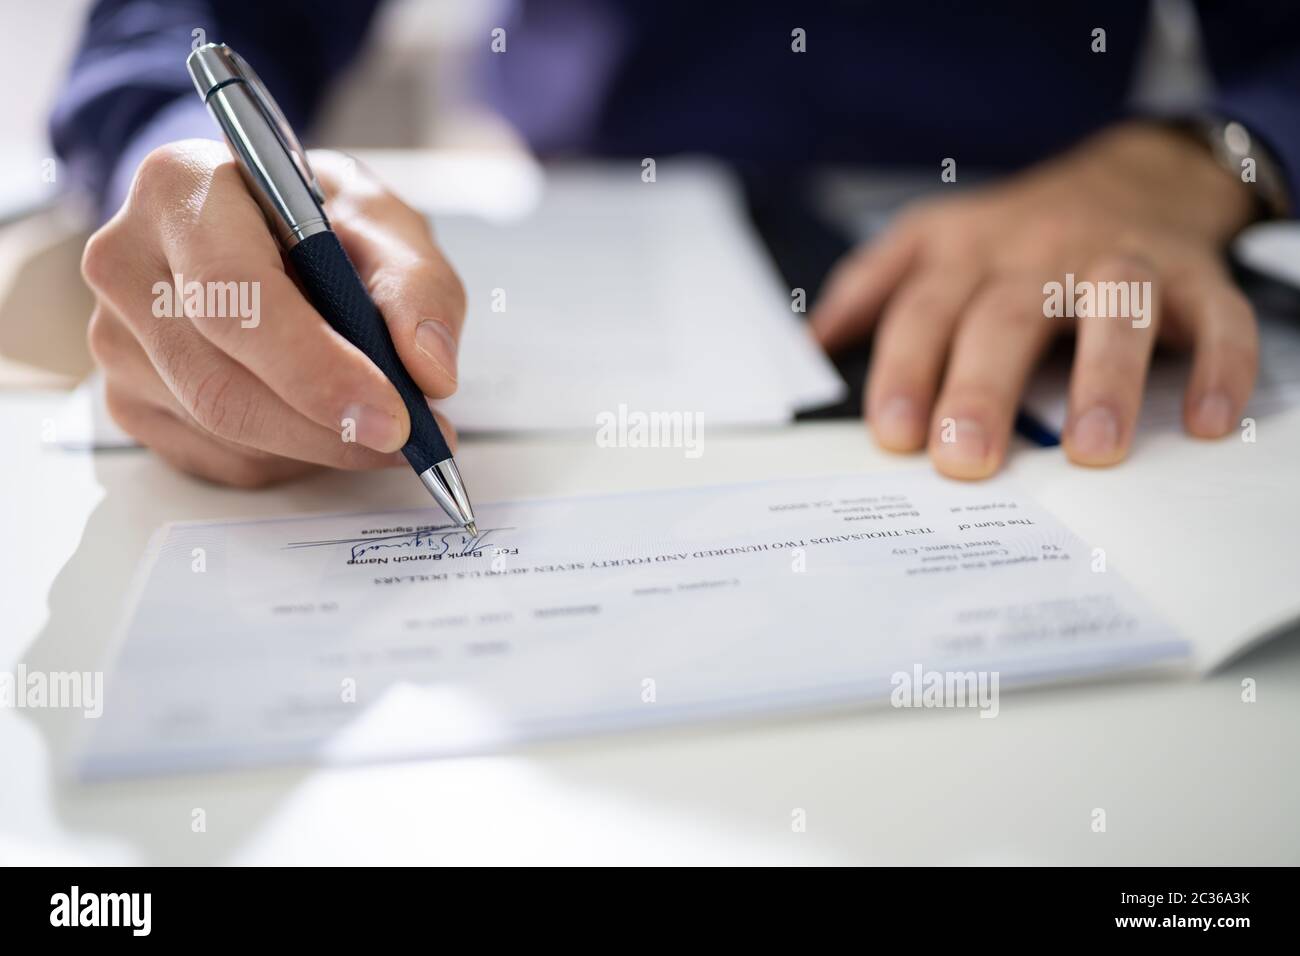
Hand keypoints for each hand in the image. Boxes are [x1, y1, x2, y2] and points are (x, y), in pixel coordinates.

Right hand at [82, 140, 464, 486]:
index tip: (392, 417)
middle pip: (220, 385)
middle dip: (328, 430)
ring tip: (374, 415)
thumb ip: (419, 289)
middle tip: (411, 441)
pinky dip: (290, 456)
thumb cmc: (319, 219)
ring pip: (224, 432)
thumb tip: (429, 372)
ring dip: (318, 445)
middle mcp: (126, 262)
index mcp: (180, 188)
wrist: (261, 226)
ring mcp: (116, 338)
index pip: (234, 296)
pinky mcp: (129, 398)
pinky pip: (220, 458)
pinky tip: (319, 418)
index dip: (316, 370)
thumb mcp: (385, 225)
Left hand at [811, 122, 1260, 478]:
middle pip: (1006, 317)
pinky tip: (1205, 422)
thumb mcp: (931, 238)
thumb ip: (870, 286)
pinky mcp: (1194, 276)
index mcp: (967, 254)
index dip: (906, 371)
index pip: (925, 312)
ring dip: (1103, 379)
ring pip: (1113, 311)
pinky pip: (1216, 317)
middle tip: (965, 458)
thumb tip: (813, 344)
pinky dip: (1219, 366)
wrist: (1131, 174)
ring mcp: (1120, 262)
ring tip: (1088, 450)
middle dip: (982, 388)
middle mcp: (1041, 255)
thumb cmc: (1018, 231)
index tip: (894, 435)